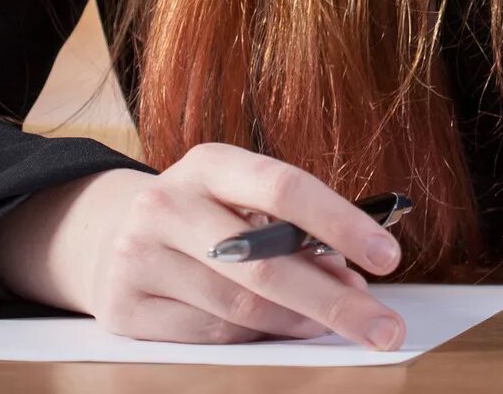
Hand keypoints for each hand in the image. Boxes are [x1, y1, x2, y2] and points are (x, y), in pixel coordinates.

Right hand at [0, 145, 405, 346]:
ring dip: (298, 323)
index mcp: (210, 163)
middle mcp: (166, 203)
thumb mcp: (246, 203)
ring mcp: (137, 256)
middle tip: (385, 329)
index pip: (284, 187)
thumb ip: (298, 236)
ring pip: (240, 309)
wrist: (112, 236)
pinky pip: (210, 337)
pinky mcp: (123, 308)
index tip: (390, 257)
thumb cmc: (208, 216)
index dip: (341, 223)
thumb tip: (353, 287)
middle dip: (335, 302)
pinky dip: (255, 339)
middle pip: (265, 264)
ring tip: (331, 322)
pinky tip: (278, 330)